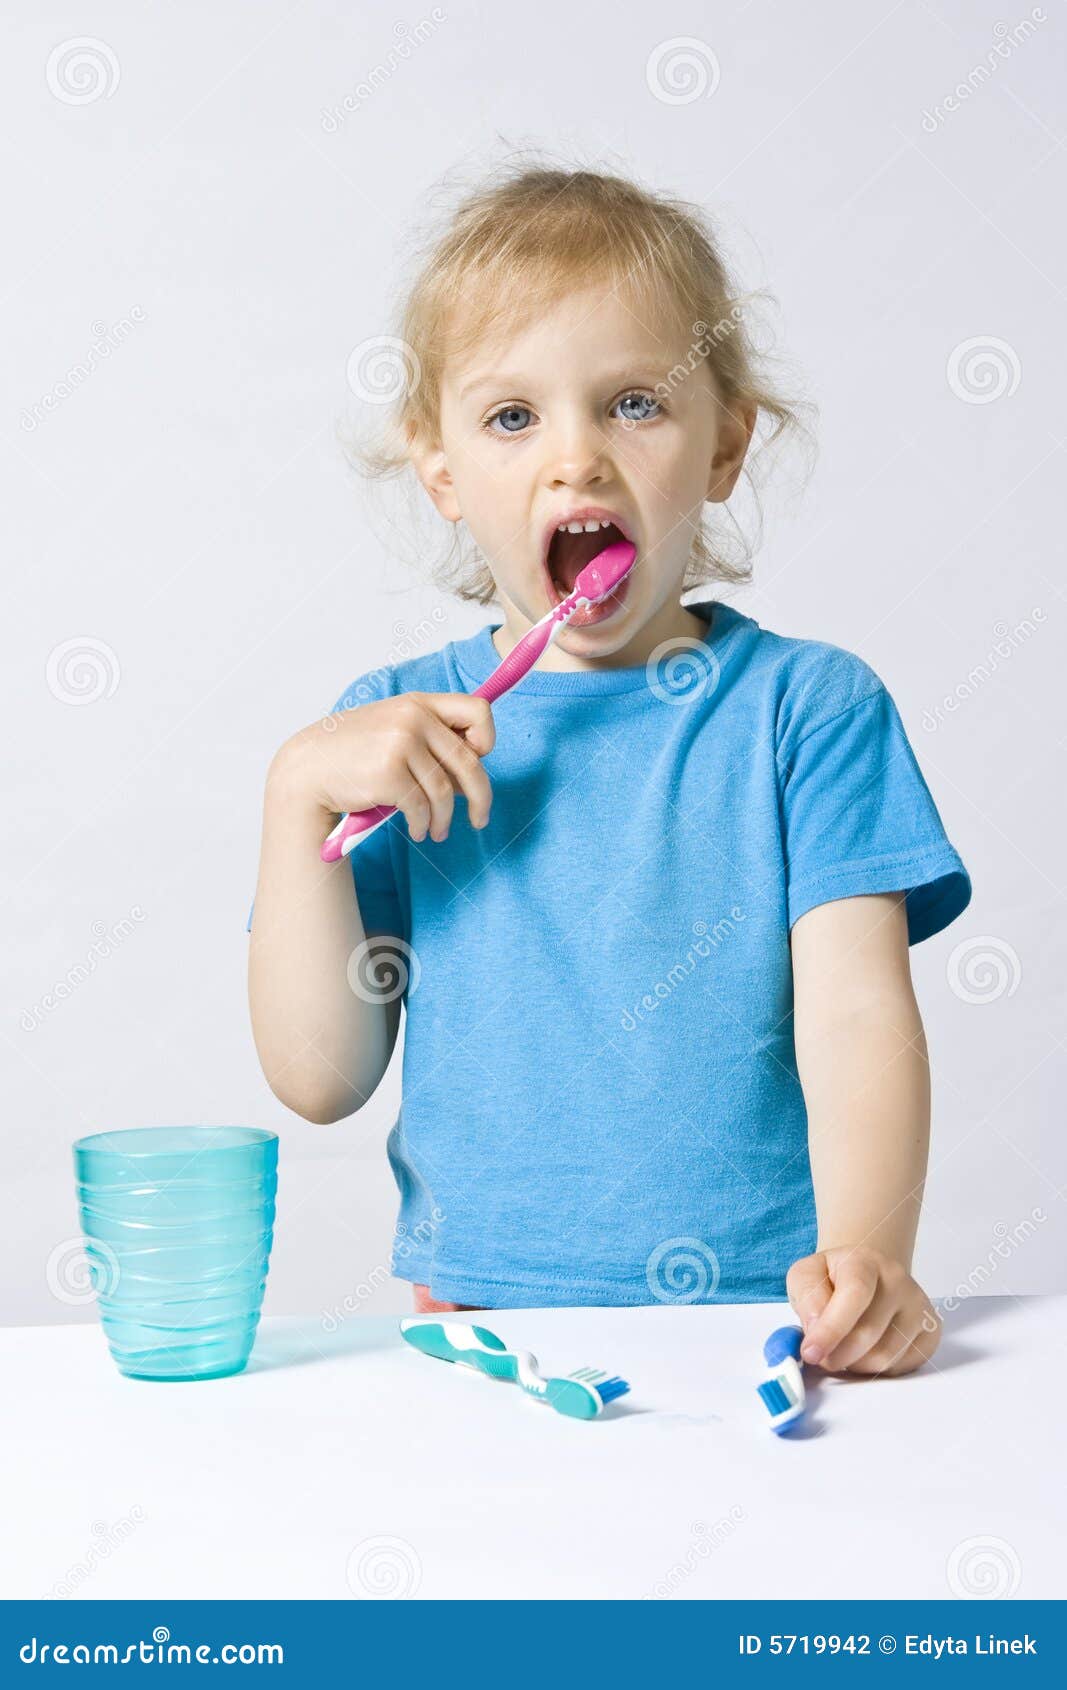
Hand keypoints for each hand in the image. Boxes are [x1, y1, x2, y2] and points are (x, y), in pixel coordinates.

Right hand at [273, 690, 494, 842]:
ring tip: (437, 832)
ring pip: (444, 791)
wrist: (309, 768)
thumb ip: (431, 743)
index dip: (486, 739)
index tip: (478, 762)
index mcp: (419, 703)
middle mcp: (413, 718)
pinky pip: (421, 807)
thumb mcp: (393, 731)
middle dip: (481, 797)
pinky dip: (423, 825)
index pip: (478, 710)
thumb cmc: (354, 754)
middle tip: (480, 819)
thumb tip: (473, 778)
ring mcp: (400, 743)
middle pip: (469, 761)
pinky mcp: (388, 773)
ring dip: (445, 819)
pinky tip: (418, 830)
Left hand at [786, 1246, 940, 1375]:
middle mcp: (899, 1280)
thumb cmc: (834, 1279)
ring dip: (854, 1364)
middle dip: (837, 1354)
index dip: (831, 1329)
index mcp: (865, 1260)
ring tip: (843, 1350)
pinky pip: (900, 1367)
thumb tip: (816, 1330)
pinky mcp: (931, 1333)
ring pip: (884, 1357)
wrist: (868, 1276)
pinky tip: (865, 1351)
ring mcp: (919, 1306)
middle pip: (868, 1333)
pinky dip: (875, 1369)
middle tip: (821, 1357)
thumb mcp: (807, 1276)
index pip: (855, 1294)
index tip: (811, 1352)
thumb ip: (807, 1298)